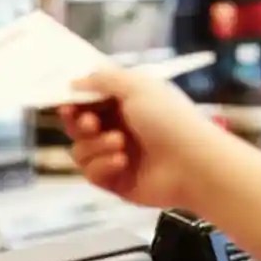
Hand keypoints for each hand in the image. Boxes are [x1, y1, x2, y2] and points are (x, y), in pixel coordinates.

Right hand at [58, 67, 212, 208]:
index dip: (74, 102)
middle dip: (79, 124)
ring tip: (119, 143)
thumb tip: (75, 82)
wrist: (194, 165)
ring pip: (81, 151)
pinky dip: (103, 166)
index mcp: (125, 103)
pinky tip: (122, 162)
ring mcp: (116, 155)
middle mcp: (119, 128)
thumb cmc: (170, 120)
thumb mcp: (137, 86)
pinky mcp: (116, 181)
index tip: (66, 103)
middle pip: (78, 126)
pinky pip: (92, 173)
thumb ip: (103, 79)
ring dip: (95, 145)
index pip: (88, 101)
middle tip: (91, 123)